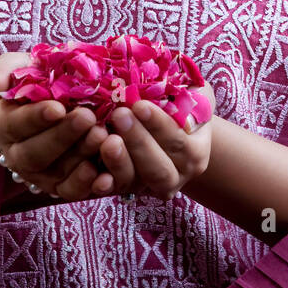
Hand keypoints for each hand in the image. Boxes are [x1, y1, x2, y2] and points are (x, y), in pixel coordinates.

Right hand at [0, 52, 117, 202]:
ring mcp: (39, 174)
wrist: (55, 96)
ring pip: (56, 173)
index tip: (57, 107)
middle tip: (88, 117)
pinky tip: (105, 175)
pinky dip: (88, 185)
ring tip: (102, 135)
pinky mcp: (61, 185)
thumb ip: (1, 74)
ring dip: (80, 156)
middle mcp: (17, 154)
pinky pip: (71, 191)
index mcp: (4, 124)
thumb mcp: (13, 68)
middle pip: (35, 154)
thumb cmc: (34, 79)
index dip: (35, 118)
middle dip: (62, 136)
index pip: (15, 125)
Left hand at [95, 82, 215, 201]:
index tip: (140, 105)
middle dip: (138, 141)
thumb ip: (189, 99)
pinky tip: (93, 170)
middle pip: (158, 167)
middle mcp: (175, 177)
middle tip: (119, 115)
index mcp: (194, 154)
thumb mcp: (190, 97)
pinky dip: (101, 183)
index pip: (177, 141)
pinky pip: (111, 189)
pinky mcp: (122, 190)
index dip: (159, 124)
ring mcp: (147, 187)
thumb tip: (177, 103)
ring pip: (134, 181)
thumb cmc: (178, 105)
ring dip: (119, 162)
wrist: (164, 132)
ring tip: (106, 139)